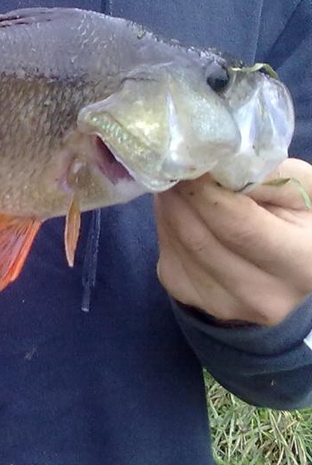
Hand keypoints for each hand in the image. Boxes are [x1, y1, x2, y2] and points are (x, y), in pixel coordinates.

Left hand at [155, 158, 311, 326]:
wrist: (287, 259)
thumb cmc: (298, 213)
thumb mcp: (297, 187)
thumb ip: (260, 174)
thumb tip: (209, 163)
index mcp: (301, 263)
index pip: (237, 224)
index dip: (205, 189)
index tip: (189, 160)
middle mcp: (264, 296)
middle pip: (199, 237)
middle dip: (180, 195)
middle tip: (172, 165)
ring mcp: (225, 304)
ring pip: (178, 244)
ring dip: (169, 207)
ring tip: (176, 182)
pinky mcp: (193, 299)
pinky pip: (168, 255)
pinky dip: (167, 225)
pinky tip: (180, 210)